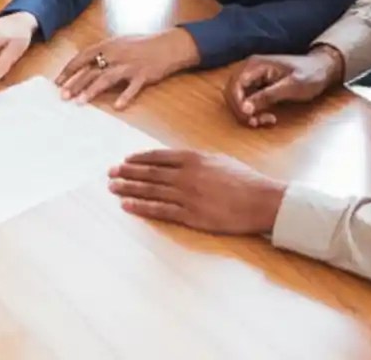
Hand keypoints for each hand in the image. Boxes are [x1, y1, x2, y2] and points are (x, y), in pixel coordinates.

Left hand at [55, 30, 199, 109]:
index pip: (83, 57)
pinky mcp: (143, 75)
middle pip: (91, 70)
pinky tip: (117, 107)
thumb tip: (86, 64)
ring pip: (106, 78)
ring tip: (80, 102)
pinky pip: (132, 87)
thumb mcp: (120, 43)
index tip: (58, 81)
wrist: (169, 45)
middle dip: (75, 83)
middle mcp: (116, 54)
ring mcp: (130, 65)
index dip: (69, 69)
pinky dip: (125, 97)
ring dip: (92, 91)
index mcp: (108, 45)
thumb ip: (104, 52)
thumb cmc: (143, 45)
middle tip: (63, 96)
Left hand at [108, 149, 286, 234]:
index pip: (158, 157)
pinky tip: (127, 205)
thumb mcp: (219, 160)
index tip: (125, 160)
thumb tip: (182, 160)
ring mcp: (186, 195)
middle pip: (149, 173)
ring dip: (128, 189)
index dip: (139, 159)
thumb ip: (198, 160)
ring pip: (150, 191)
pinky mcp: (190, 215)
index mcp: (193, 158)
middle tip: (110, 173)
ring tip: (112, 187)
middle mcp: (185, 174)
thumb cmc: (244, 179)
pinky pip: (159, 210)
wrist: (260, 199)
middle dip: (127, 173)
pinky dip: (141, 207)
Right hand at [225, 46, 343, 127]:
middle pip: (232, 93)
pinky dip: (254, 112)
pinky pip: (248, 101)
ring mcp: (254, 78)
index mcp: (255, 65)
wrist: (322, 70)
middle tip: (257, 122)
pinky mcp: (259, 87)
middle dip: (242, 111)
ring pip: (239, 99)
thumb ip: (266, 96)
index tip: (250, 117)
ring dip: (248, 113)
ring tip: (265, 121)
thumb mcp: (290, 87)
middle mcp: (250, 70)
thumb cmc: (309, 75)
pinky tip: (267, 118)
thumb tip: (245, 108)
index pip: (234, 85)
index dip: (238, 103)